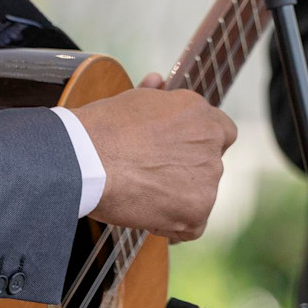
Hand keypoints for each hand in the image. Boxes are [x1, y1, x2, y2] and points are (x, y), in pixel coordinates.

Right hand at [72, 73, 237, 241]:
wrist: (86, 158)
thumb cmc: (102, 129)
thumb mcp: (132, 99)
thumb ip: (155, 94)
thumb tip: (159, 80)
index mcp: (199, 112)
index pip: (221, 132)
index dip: (200, 146)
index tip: (180, 155)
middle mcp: (210, 141)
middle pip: (209, 166)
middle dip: (186, 174)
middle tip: (152, 177)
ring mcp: (207, 176)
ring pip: (200, 195)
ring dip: (178, 198)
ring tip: (141, 193)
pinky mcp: (196, 209)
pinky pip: (191, 226)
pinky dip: (172, 226)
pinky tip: (146, 215)